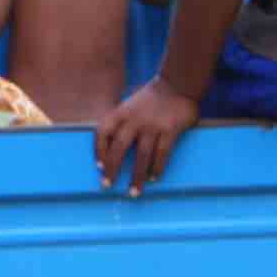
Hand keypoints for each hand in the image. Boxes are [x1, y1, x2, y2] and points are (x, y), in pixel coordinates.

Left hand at [96, 77, 200, 194]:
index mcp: (121, 112)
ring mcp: (153, 124)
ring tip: (134, 192)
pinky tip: (154, 178)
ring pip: (142, 155)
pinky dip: (157, 168)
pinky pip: (162, 153)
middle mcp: (135, 119)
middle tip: (107, 185)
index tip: (99, 167)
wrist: (177, 84)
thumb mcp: (129, 106)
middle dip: (112, 168)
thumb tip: (109, 151)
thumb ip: (120, 123)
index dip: (98, 150)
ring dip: (137, 176)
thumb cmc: (150, 100)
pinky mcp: (170, 129)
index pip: (102, 131)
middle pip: (119, 147)